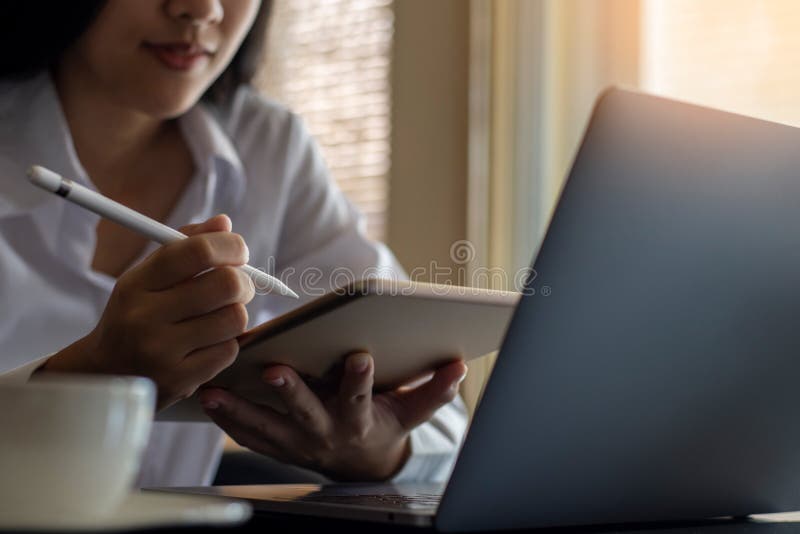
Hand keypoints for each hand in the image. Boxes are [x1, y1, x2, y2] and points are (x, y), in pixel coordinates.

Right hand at [41, 214, 255, 409]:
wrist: (105, 374)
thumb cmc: (136, 315)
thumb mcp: (147, 277)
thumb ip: (186, 246)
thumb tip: (224, 223)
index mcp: (137, 284)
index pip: (197, 252)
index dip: (230, 246)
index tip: (238, 250)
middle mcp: (146, 317)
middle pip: (226, 284)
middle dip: (243, 281)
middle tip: (238, 285)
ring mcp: (162, 352)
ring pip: (235, 318)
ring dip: (236, 313)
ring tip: (220, 314)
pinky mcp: (179, 380)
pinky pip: (230, 350)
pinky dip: (228, 342)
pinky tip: (209, 342)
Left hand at [199, 353, 467, 480]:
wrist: (361, 465)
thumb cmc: (384, 426)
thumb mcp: (411, 412)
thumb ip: (433, 390)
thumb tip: (459, 365)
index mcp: (360, 418)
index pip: (363, 397)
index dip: (361, 379)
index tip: (360, 355)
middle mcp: (327, 432)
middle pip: (308, 412)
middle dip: (292, 392)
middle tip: (274, 370)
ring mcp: (298, 443)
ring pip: (267, 428)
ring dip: (241, 410)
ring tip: (216, 391)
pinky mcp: (278, 446)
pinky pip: (249, 437)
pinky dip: (229, 421)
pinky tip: (208, 400)